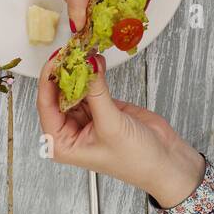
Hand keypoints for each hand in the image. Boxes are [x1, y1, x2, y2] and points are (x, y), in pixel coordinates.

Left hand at [37, 55, 205, 209]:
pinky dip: (92, 72)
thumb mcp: (111, 125)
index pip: (45, 105)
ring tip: (81, 50)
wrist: (168, 164)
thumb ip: (96, 92)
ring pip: (73, 87)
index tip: (56, 59)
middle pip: (57, 93)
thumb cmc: (137, 160)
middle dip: (63, 72)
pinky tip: (94, 59)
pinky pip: (89, 85)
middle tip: (70, 51)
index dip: (48, 80)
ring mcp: (85, 117)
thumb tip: (87, 63)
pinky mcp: (100, 106)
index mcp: (61, 143)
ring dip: (78, 69)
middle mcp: (69, 130)